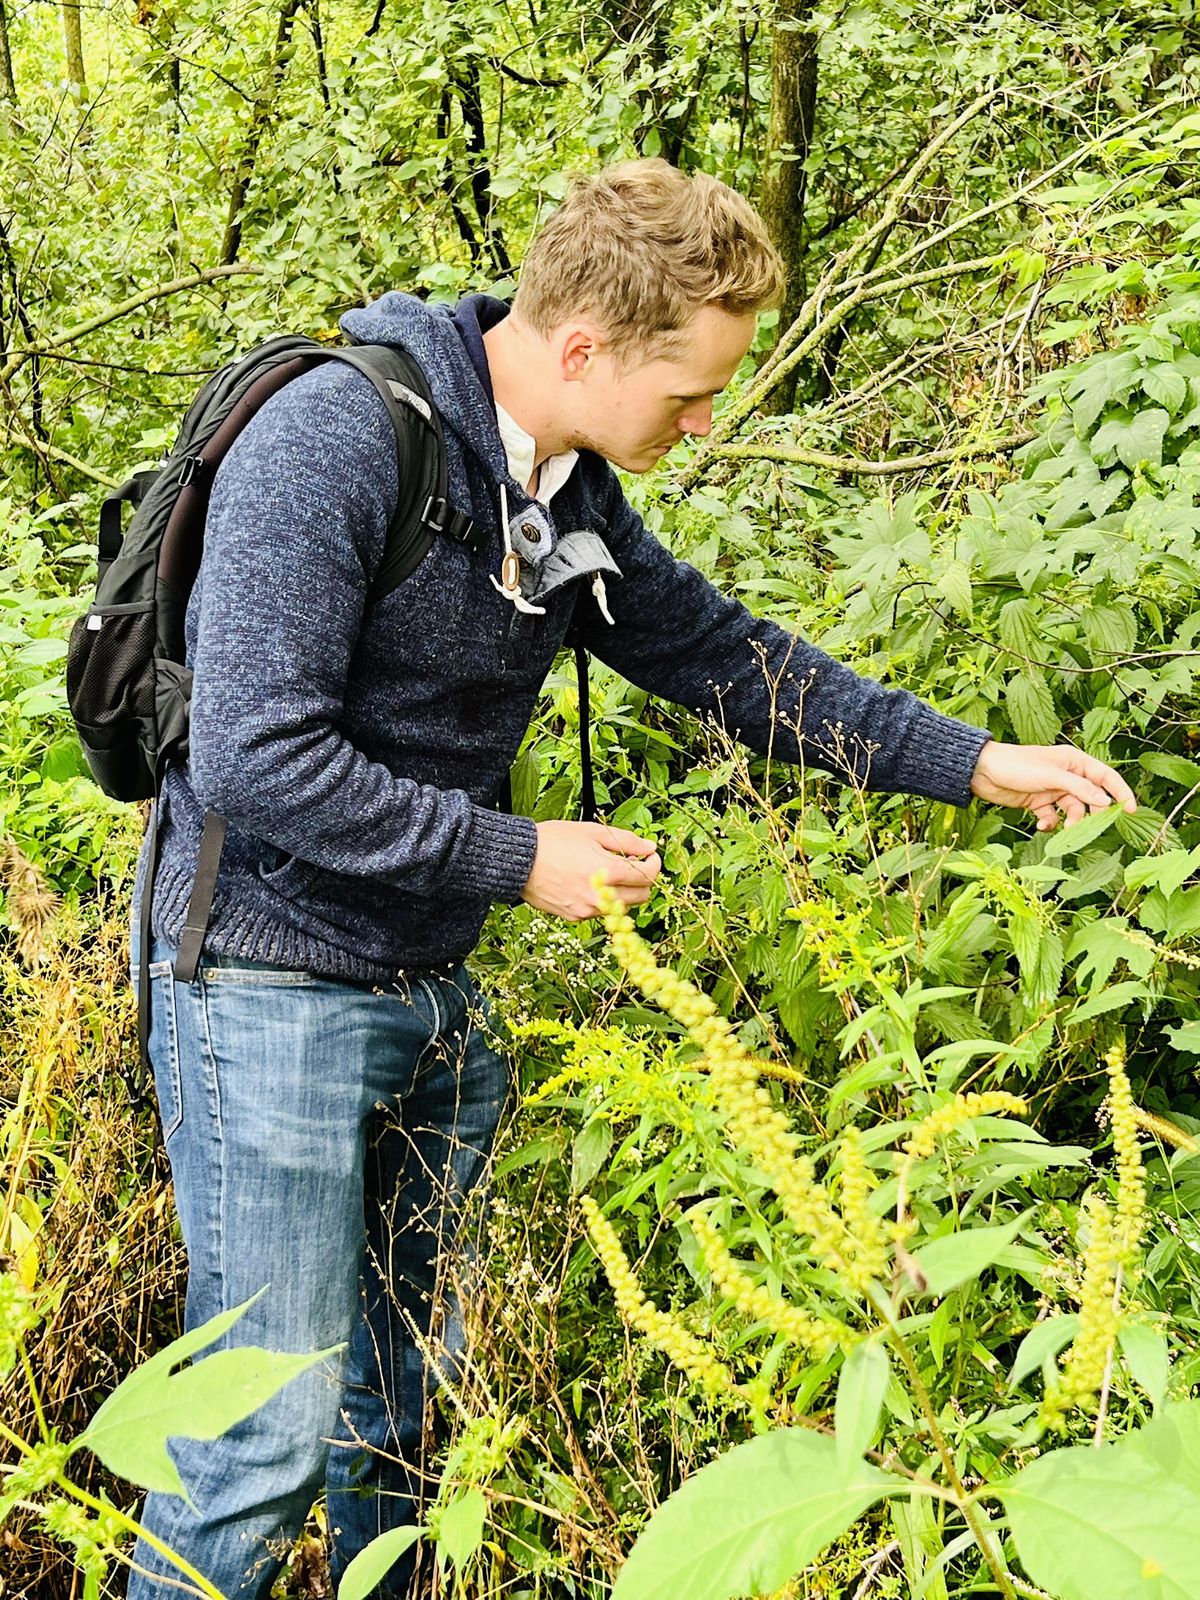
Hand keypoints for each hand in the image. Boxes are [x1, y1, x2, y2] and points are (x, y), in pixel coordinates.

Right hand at [522, 821, 661, 919]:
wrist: (518, 861)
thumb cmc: (552, 841)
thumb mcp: (592, 832)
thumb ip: (626, 841)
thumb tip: (649, 847)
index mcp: (608, 872)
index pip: (648, 876)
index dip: (654, 864)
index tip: (649, 855)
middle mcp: (601, 896)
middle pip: (641, 896)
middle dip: (643, 880)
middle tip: (633, 864)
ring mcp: (587, 910)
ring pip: (622, 907)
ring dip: (624, 891)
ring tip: (609, 872)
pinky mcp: (575, 917)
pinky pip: (600, 911)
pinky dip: (603, 899)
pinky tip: (590, 882)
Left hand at [969, 740, 1137, 831]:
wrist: (982, 772)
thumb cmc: (1016, 765)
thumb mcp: (1051, 776)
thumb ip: (1079, 789)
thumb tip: (1105, 802)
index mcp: (1074, 761)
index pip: (1106, 776)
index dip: (1120, 792)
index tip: (1131, 810)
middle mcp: (1067, 775)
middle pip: (1091, 797)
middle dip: (1093, 813)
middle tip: (1093, 827)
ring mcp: (1053, 790)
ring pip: (1073, 810)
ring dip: (1071, 822)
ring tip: (1065, 830)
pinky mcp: (1038, 803)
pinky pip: (1053, 817)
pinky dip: (1050, 824)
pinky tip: (1041, 825)